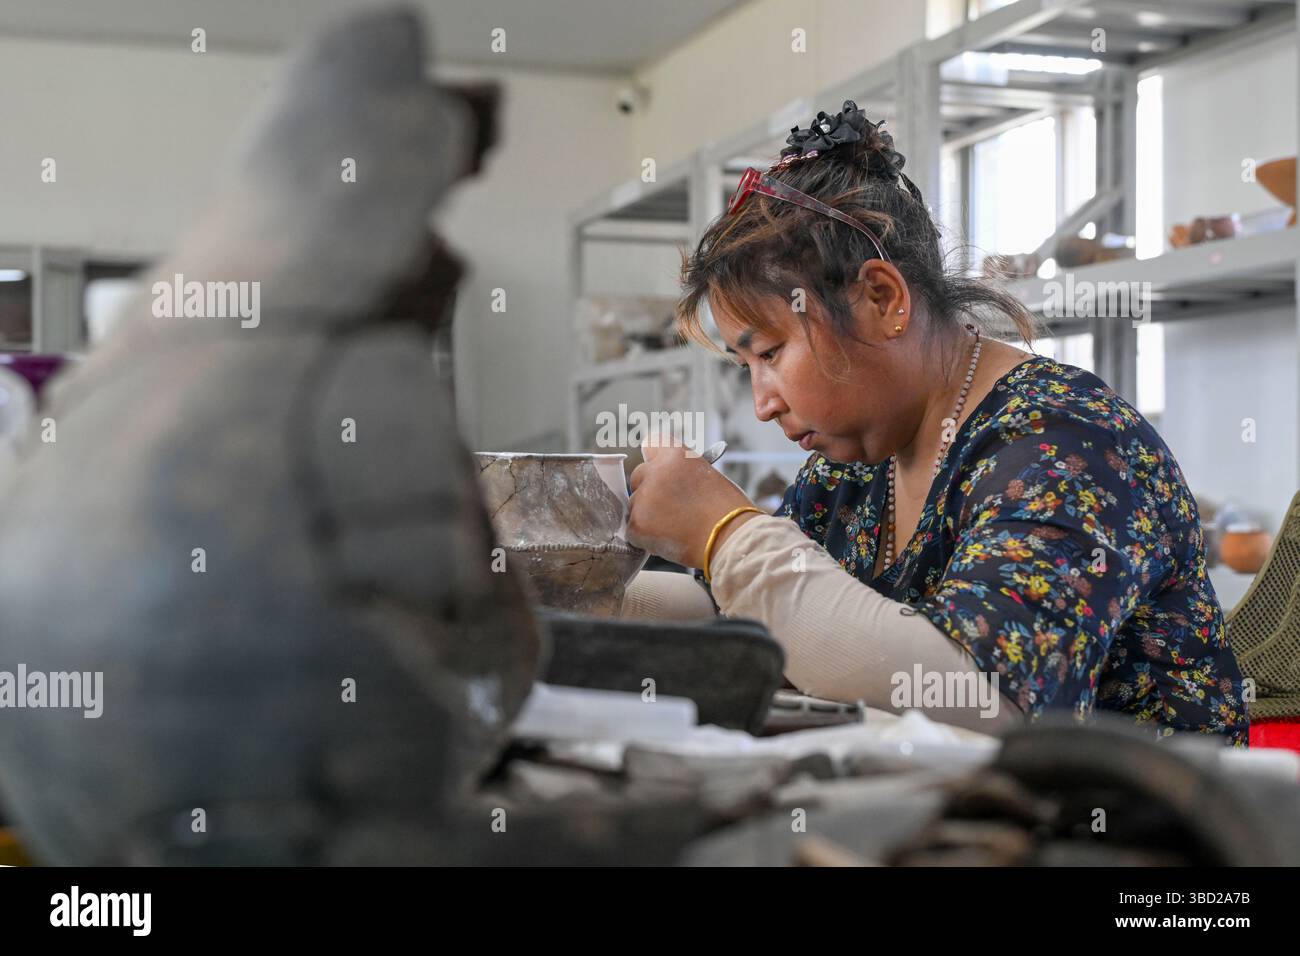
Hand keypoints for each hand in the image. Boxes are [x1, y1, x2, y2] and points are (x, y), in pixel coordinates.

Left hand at [627, 439, 757, 568]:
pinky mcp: (637, 523)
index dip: (655, 460)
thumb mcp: (707, 476)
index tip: (658, 470)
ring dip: (648, 517)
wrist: (730, 539)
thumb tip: (668, 480)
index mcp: (676, 454)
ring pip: (635, 506)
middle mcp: (656, 471)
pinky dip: (646, 538)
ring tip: (677, 528)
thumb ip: (681, 472)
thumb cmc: (727, 511)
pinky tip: (670, 539)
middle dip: (649, 491)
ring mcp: (643, 497)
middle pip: (638, 477)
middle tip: (668, 508)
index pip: (651, 443)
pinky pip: (634, 530)